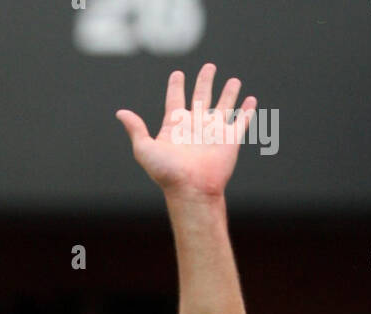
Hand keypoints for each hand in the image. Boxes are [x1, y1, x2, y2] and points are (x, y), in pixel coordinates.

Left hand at [116, 63, 256, 198]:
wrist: (191, 189)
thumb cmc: (167, 173)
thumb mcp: (145, 149)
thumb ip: (136, 129)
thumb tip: (120, 113)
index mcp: (176, 127)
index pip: (175, 101)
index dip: (176, 87)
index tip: (177, 74)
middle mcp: (195, 126)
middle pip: (201, 97)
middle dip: (205, 81)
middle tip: (209, 67)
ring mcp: (213, 132)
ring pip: (224, 106)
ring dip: (229, 93)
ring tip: (233, 80)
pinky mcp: (230, 139)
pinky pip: (241, 121)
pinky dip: (247, 110)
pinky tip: (251, 100)